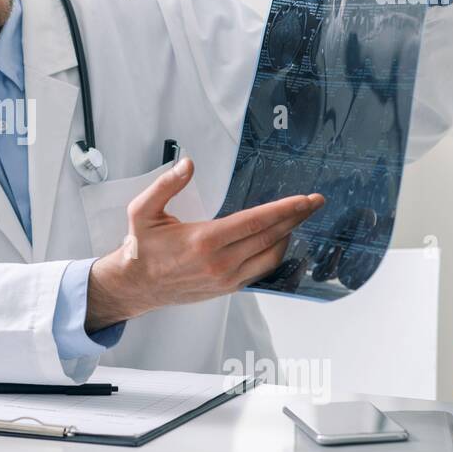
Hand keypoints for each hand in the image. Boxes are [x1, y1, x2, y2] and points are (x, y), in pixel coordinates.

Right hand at [85, 157, 324, 328]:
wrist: (138, 285)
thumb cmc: (142, 248)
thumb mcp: (143, 211)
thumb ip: (166, 185)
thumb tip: (188, 163)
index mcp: (203, 241)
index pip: (255, 222)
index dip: (284, 209)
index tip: (305, 199)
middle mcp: (220, 263)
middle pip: (270, 237)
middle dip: (296, 217)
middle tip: (315, 203)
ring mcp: (226, 278)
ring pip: (271, 256)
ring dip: (288, 235)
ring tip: (298, 218)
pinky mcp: (228, 288)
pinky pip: (261, 270)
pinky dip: (275, 253)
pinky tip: (279, 239)